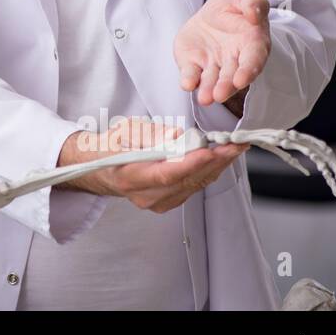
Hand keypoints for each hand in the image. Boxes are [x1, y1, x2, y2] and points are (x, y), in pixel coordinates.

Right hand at [57, 118, 247, 212]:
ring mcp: (157, 203)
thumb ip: (151, 134)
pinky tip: (219, 158)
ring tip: (234, 148)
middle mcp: (145, 196)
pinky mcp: (168, 203)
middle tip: (235, 143)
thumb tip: (177, 136)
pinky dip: (208, 172)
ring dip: (217, 166)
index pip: (165, 174)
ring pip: (194, 185)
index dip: (191, 163)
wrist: (100, 169)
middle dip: (215, 161)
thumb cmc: (111, 146)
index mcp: (129, 176)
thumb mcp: (125, 131)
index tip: (211, 150)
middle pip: (186, 181)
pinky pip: (193, 187)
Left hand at [174, 0, 270, 109]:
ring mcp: (214, 63)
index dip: (248, 71)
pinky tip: (186, 84)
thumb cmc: (236, 4)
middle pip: (231, 76)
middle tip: (218, 95)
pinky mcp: (194, 63)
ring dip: (208, 89)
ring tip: (205, 98)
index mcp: (253, 43)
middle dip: (226, 86)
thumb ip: (253, 1)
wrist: (213, 9)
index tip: (241, 80)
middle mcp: (234, 59)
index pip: (253, 60)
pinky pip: (192, 73)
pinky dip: (189, 79)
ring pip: (212, 80)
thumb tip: (255, 14)